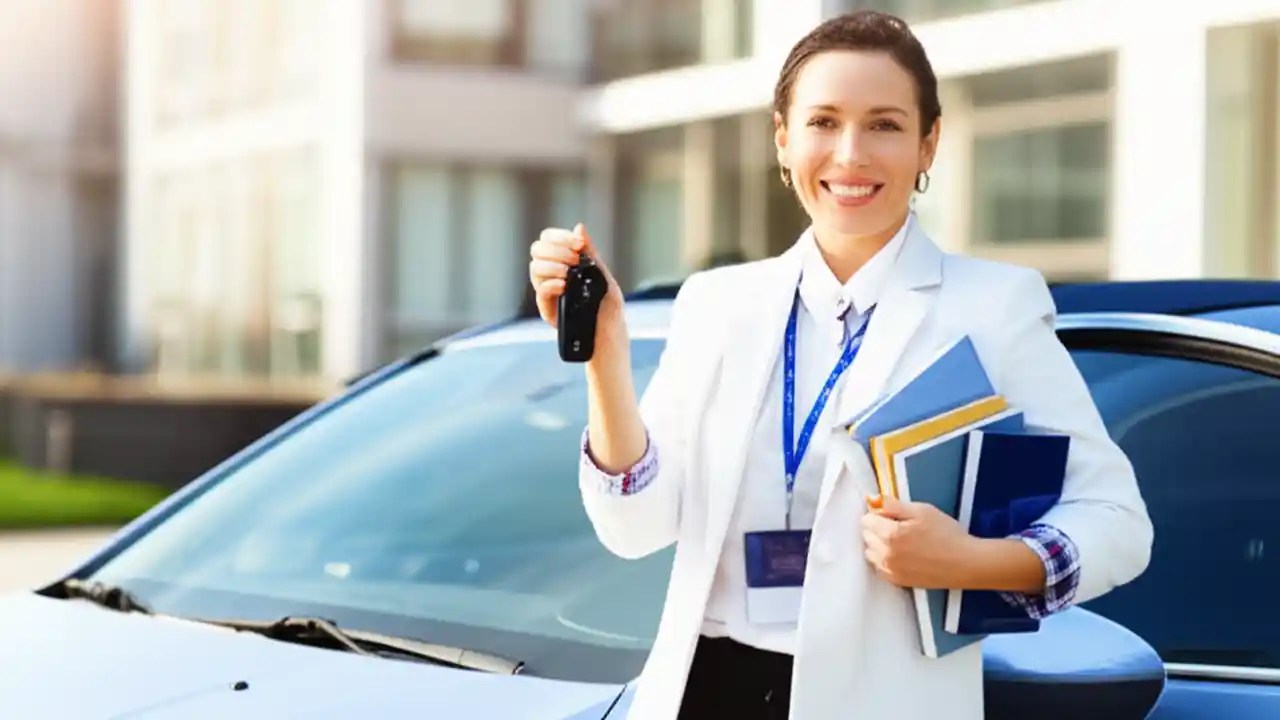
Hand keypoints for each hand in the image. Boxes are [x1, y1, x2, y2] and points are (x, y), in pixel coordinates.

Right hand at [528, 223, 626, 358]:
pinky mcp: (548, 310)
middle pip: (538, 250)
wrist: (610, 338)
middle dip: (556, 249)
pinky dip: (550, 284)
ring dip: (551, 265)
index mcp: (565, 264)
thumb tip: (579, 227)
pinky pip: (540, 291)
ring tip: (568, 274)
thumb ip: (591, 254)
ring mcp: (549, 293)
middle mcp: (553, 276)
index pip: (549, 240)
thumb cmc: (609, 310)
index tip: (577, 243)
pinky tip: (563, 285)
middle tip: (574, 259)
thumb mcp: (604, 277)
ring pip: (535, 268)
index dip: (560, 236)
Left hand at [861, 494, 974, 588]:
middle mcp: (885, 554)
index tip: (892, 515)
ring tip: (901, 542)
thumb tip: (873, 500)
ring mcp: (890, 570)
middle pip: (866, 536)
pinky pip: (879, 568)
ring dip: (879, 545)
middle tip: (900, 527)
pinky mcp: (897, 581)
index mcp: (890, 534)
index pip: (866, 520)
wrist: (965, 563)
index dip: (879, 514)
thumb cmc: (947, 534)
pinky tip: (902, 555)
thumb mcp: (922, 511)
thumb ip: (893, 505)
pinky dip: (885, 560)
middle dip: (877, 528)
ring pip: (871, 553)